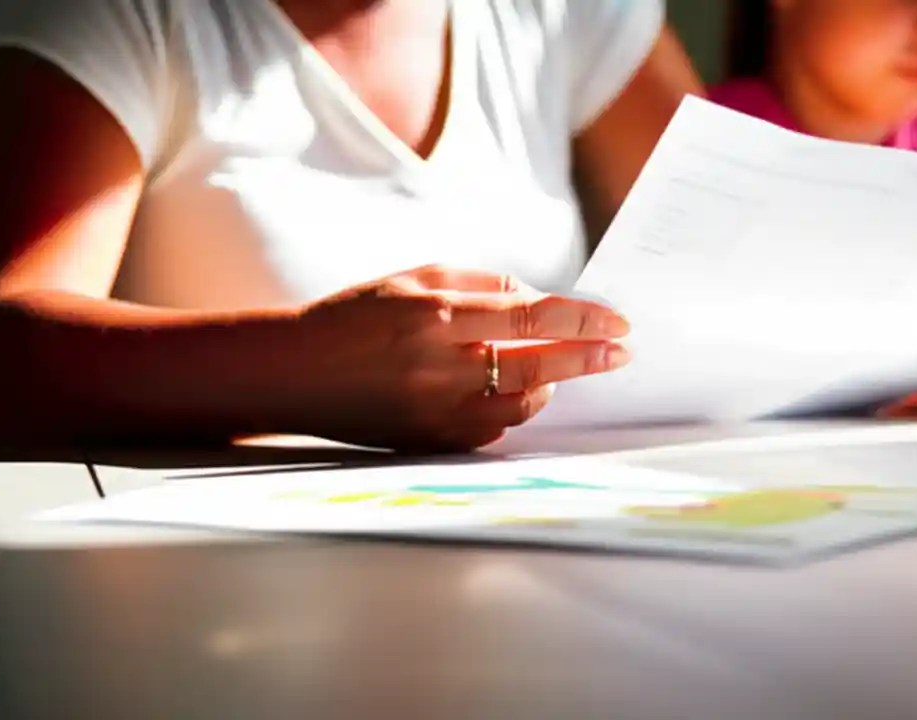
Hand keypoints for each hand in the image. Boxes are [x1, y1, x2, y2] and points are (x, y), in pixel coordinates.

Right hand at [288, 265, 630, 451]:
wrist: (295, 373)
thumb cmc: (356, 316)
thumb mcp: (415, 277)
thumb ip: (483, 283)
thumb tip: (541, 300)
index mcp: (435, 317)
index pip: (531, 318)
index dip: (582, 320)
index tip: (618, 323)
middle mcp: (438, 369)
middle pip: (537, 367)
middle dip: (587, 359)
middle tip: (621, 353)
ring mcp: (435, 412)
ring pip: (522, 405)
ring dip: (550, 385)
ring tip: (560, 368)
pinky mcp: (431, 442)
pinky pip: (494, 429)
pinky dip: (512, 408)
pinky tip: (515, 391)